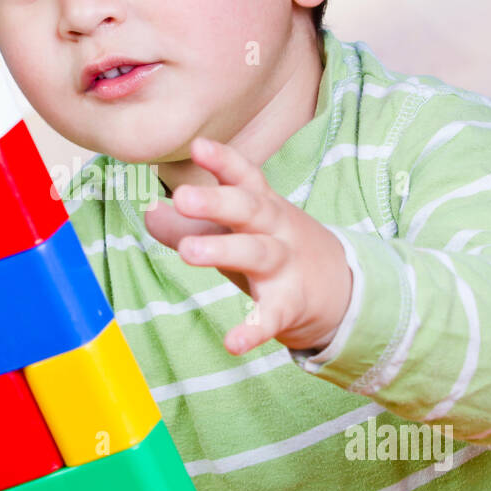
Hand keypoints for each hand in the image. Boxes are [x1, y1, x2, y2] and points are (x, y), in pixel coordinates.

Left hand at [143, 136, 352, 355]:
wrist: (342, 288)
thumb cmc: (272, 248)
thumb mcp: (235, 231)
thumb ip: (188, 225)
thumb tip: (147, 212)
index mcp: (262, 206)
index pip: (244, 178)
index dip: (223, 161)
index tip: (199, 146)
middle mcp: (276, 229)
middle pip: (249, 209)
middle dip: (216, 201)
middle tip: (181, 197)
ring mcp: (286, 266)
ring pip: (257, 253)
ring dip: (224, 250)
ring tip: (188, 252)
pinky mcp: (290, 305)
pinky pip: (271, 316)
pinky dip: (253, 329)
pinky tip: (233, 343)